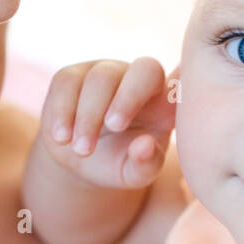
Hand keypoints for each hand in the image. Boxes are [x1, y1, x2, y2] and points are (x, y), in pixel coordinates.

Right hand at [39, 56, 176, 189]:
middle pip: (142, 70)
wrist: (81, 160)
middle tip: (114, 128)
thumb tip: (145, 146)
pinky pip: (67, 82)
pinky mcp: (72, 76)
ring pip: (100, 77)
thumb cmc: (121, 163)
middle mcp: (139, 78)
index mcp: (165, 101)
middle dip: (127, 98)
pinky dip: (63, 111)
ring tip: (82, 149)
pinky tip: (62, 137)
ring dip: (89, 114)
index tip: (166, 108)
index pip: (180, 81)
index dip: (181, 83)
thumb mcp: (135, 173)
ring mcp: (105, 72)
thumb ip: (146, 164)